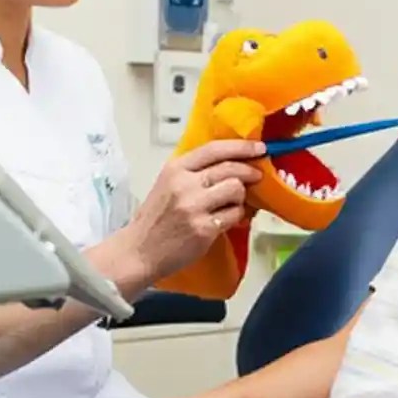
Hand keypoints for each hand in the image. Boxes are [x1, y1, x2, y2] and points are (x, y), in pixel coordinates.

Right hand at [125, 139, 264, 281]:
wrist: (140, 251)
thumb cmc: (154, 219)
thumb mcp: (167, 184)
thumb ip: (193, 172)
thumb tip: (229, 163)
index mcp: (175, 169)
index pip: (214, 149)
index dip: (241, 146)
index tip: (257, 147)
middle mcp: (185, 184)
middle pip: (230, 168)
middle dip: (249, 171)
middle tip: (256, 175)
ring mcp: (195, 206)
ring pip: (236, 189)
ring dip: (240, 196)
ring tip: (233, 203)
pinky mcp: (204, 228)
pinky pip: (234, 214)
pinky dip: (237, 216)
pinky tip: (228, 219)